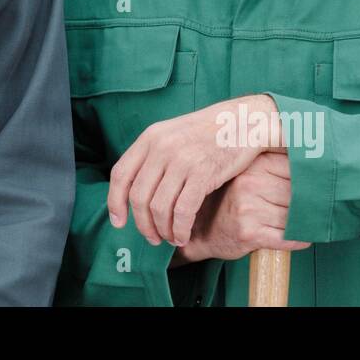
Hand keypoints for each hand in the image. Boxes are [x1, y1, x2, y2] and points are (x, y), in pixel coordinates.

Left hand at [108, 93, 282, 246]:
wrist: (244, 121)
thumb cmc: (209, 132)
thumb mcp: (173, 134)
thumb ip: (154, 156)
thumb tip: (136, 191)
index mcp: (150, 137)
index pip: (120, 174)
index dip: (115, 202)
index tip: (118, 222)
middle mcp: (161, 147)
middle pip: (138, 196)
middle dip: (142, 224)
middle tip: (151, 238)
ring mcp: (181, 160)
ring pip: (159, 207)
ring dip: (162, 230)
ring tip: (170, 238)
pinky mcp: (202, 173)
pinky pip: (182, 210)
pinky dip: (180, 229)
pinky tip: (183, 236)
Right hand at [170, 151, 311, 264]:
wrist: (202, 230)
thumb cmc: (232, 200)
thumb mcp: (248, 175)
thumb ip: (275, 165)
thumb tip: (316, 157)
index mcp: (251, 164)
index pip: (296, 167)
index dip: (311, 178)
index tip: (320, 183)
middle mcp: (248, 183)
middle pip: (298, 193)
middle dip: (310, 202)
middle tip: (317, 206)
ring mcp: (248, 209)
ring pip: (295, 216)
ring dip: (305, 222)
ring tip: (306, 221)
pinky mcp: (249, 233)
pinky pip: (289, 238)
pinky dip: (300, 239)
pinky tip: (300, 236)